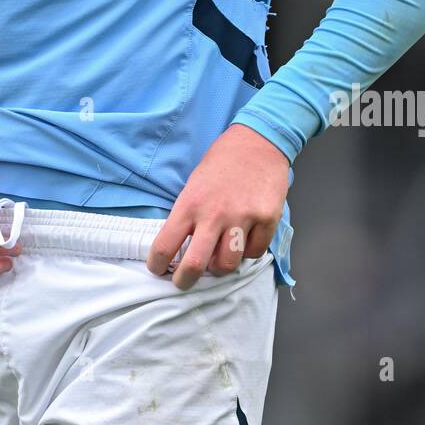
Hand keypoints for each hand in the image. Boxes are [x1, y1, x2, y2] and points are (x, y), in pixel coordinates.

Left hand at [146, 123, 290, 290]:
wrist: (259, 141)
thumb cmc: (222, 162)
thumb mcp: (194, 184)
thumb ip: (189, 214)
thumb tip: (181, 246)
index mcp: (190, 203)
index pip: (165, 245)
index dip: (157, 264)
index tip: (158, 269)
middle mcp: (215, 214)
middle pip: (195, 265)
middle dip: (185, 281)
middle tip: (183, 282)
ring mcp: (242, 218)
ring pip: (227, 265)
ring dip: (220, 266)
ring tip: (218, 257)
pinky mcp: (266, 220)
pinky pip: (254, 253)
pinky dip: (247, 252)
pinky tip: (244, 239)